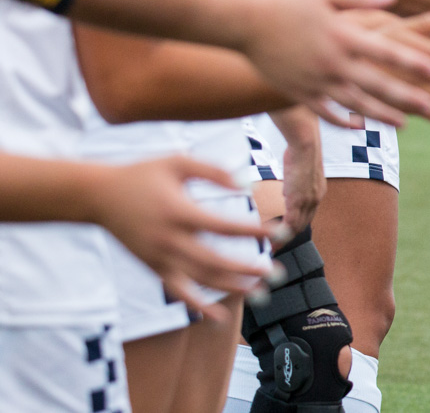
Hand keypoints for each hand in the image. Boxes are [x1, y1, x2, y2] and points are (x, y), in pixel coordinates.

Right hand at [88, 156, 274, 318]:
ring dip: (232, 288)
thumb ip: (213, 171)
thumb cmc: (142, 174)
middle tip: (279, 273)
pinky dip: (198, 305)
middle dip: (249, 270)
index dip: (254, 233)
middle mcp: (170, 239)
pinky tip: (218, 317)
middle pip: (216, 261)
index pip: (225, 227)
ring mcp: (160, 257)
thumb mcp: (177, 162)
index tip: (281, 234)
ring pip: (200, 280)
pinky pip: (177, 292)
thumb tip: (245, 185)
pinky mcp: (152, 267)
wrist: (97, 196)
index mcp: (180, 212)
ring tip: (261, 292)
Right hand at [240, 0, 429, 126]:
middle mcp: (332, 62)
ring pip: (354, 103)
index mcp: (343, 35)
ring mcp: (314, 80)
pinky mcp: (297, 91)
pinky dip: (343, 121)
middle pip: (376, 83)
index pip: (386, 51)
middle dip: (405, 96)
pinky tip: (358, 126)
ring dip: (381, 114)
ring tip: (403, 122)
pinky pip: (324, 112)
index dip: (412, 61)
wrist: (241, 19)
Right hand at [275, 110, 325, 234]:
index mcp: (318, 192)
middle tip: (275, 246)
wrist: (305, 144)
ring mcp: (308, 201)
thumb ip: (294, 185)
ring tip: (272, 247)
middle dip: (289, 237)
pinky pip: (290, 222)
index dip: (295, 226)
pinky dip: (281, 232)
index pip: (307, 215)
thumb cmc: (300, 150)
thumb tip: (285, 192)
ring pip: (296, 226)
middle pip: (302, 225)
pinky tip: (273, 239)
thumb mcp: (300, 171)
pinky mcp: (298, 200)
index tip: (284, 234)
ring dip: (283, 238)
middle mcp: (316, 199)